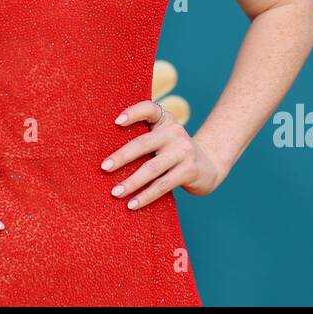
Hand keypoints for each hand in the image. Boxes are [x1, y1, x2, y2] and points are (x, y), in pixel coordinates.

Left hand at [101, 101, 224, 207]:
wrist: (208, 165)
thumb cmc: (173, 152)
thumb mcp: (163, 137)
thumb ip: (144, 136)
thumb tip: (108, 156)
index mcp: (165, 121)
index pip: (149, 109)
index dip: (133, 113)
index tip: (116, 122)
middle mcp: (175, 132)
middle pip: (144, 143)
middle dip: (122, 157)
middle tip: (104, 168)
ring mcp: (184, 152)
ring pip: (152, 169)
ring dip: (131, 182)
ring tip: (115, 192)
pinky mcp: (189, 171)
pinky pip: (162, 185)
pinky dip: (145, 196)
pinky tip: (132, 204)